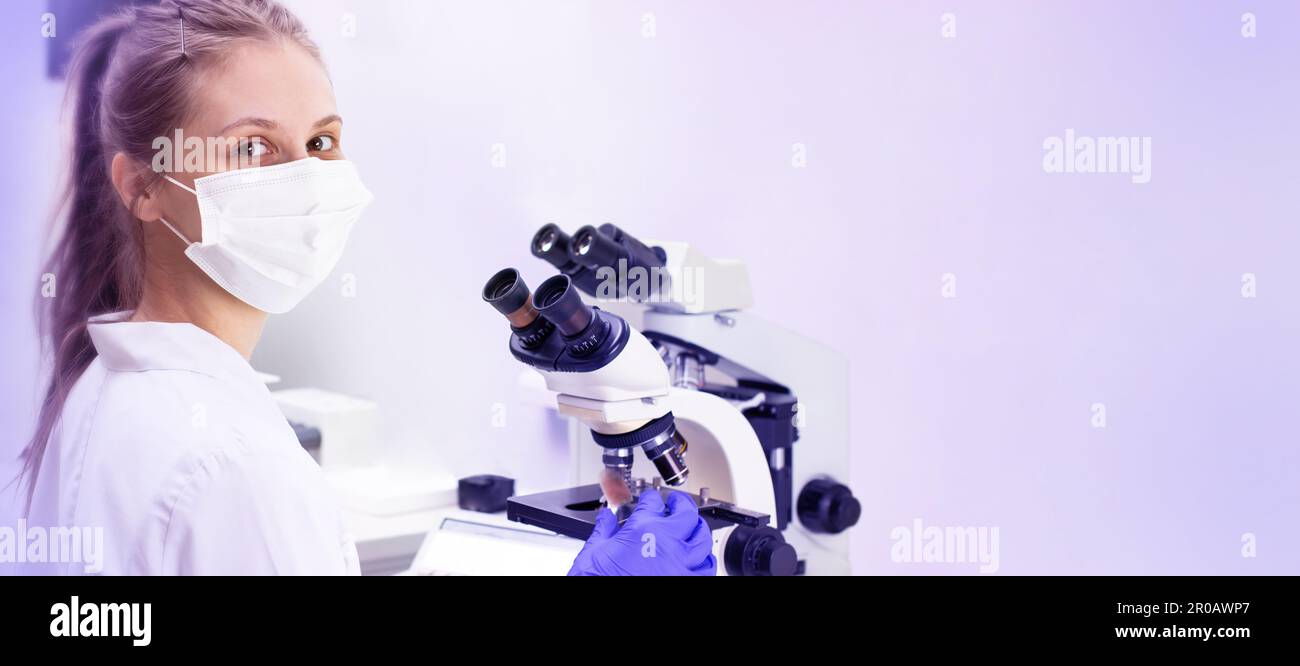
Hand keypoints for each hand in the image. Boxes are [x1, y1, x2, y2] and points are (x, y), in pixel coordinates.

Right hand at [567, 489, 716, 575]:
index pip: (653, 502)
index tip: (650, 500)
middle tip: (676, 503)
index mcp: (644, 530)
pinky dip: (704, 560)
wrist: (603, 608)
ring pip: (702, 539)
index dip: (651, 498)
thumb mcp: (594, 551)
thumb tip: (607, 517)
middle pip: (686, 513)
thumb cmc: (597, 579)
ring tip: (692, 527)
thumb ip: (604, 529)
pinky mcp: (686, 581)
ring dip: (697, 530)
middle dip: (681, 504)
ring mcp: (681, 565)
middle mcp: (668, 544)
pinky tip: (699, 558)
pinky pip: (706, 568)